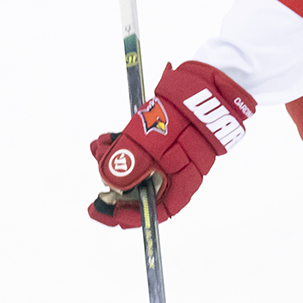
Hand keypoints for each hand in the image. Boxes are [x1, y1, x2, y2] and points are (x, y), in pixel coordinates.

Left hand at [88, 61, 256, 224]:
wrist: (205, 86)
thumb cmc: (181, 117)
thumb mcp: (147, 142)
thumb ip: (126, 164)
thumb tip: (109, 183)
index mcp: (182, 184)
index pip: (153, 212)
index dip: (124, 215)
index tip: (100, 209)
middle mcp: (179, 175)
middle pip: (141, 190)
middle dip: (113, 179)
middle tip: (96, 163)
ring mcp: (175, 157)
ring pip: (139, 168)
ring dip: (116, 159)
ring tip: (98, 145)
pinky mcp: (169, 142)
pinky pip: (144, 151)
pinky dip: (125, 146)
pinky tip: (109, 136)